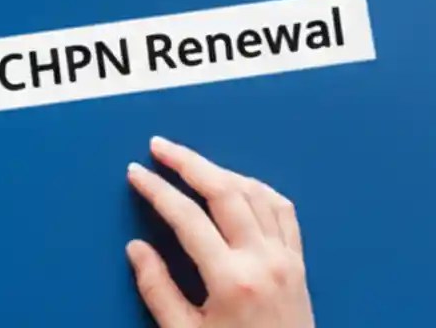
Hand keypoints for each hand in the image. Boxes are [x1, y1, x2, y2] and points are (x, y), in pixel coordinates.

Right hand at [126, 137, 314, 327]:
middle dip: (189, 162)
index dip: (158, 190)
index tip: (137, 173)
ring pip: (256, 193)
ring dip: (222, 171)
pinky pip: (282, 210)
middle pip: (225, 190)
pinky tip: (239, 185)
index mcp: (231, 279)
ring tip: (192, 164)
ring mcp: (286, 259)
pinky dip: (258, 190)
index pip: (187, 218)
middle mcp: (263, 260)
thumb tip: (136, 248)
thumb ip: (158, 290)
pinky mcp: (299, 264)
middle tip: (160, 146)